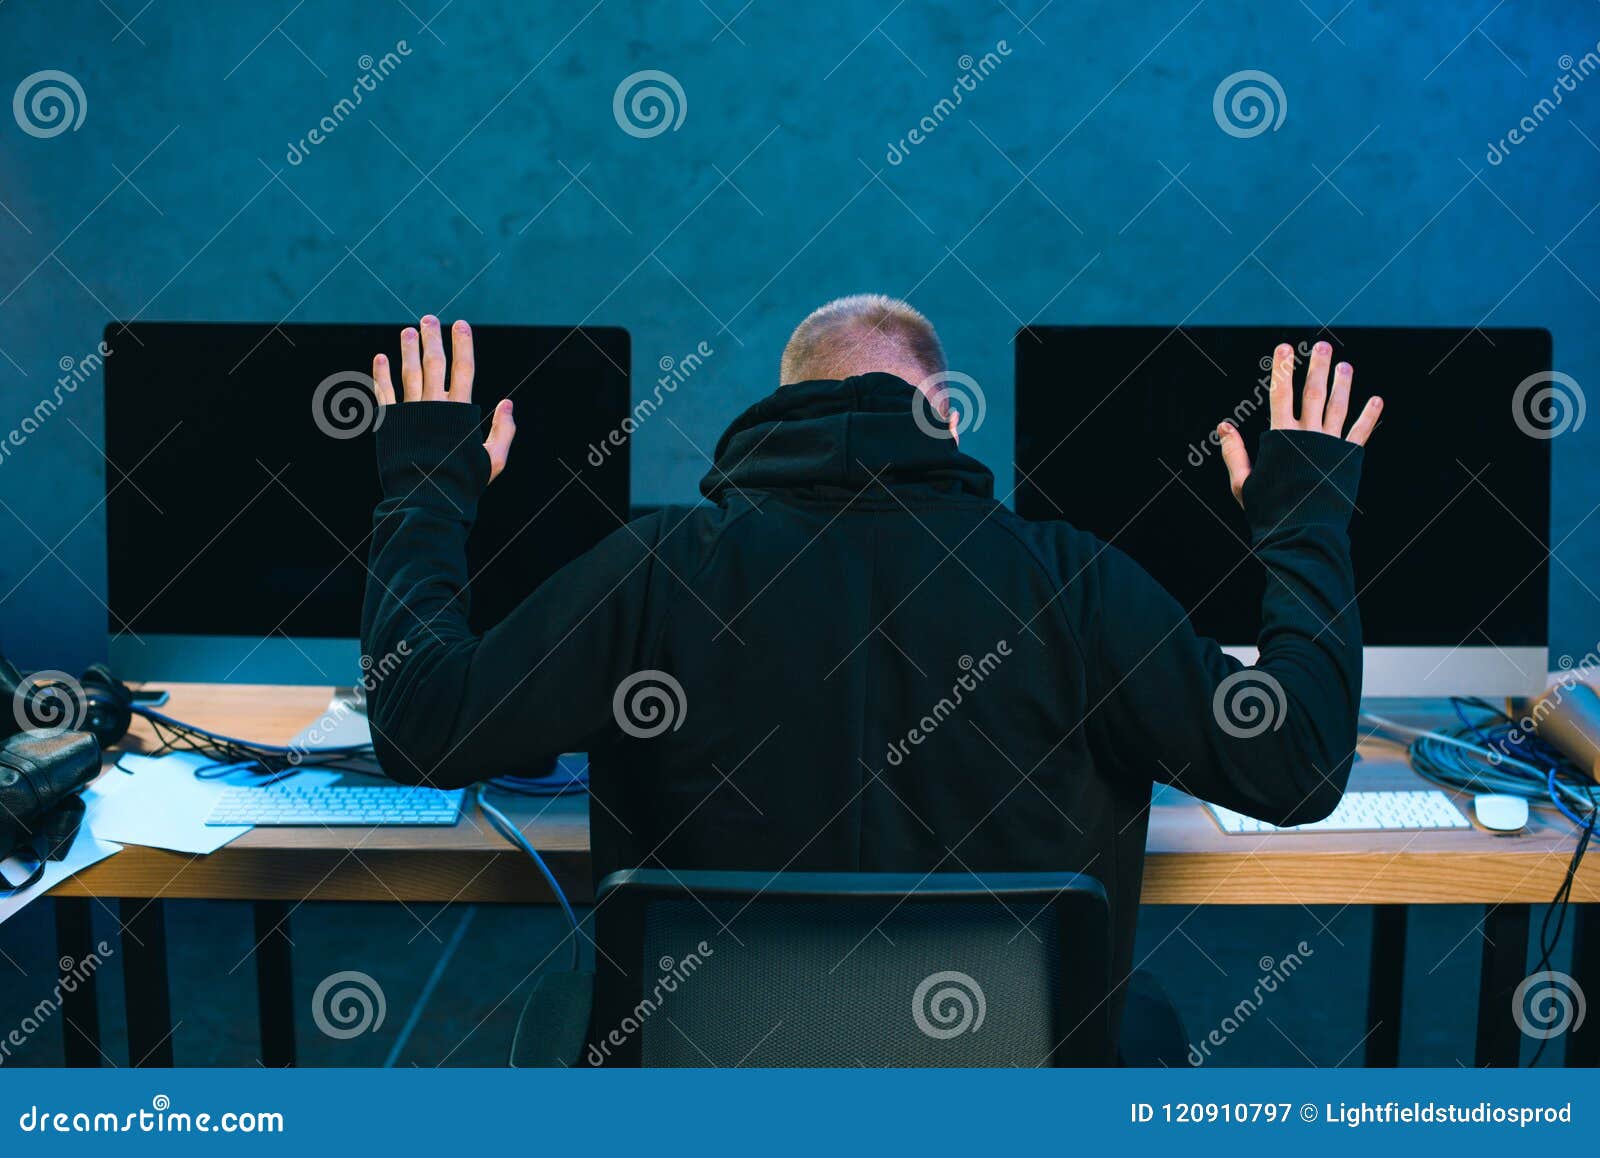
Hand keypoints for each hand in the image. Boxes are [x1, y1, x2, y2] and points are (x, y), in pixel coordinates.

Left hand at [372, 315, 516, 482]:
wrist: (425, 500)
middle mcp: (434, 407)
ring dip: (408, 350)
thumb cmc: (463, 484)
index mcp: (460, 414)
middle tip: (429, 318)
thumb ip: (503, 431)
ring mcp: (410, 414)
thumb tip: (508, 403)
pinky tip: (380, 358)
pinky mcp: (389, 424)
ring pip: (409, 374)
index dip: (463, 346)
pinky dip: (381, 375)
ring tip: (408, 332)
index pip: (463, 370)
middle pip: (434, 364)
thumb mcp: (493, 461)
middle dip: (433, 339)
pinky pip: (385, 393)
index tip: (461, 324)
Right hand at [1218, 340, 1381, 506]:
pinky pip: (1360, 432)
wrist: (1301, 533)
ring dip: (1343, 384)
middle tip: (1322, 345)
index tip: (1285, 348)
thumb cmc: (1268, 511)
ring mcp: (1330, 445)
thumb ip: (1234, 453)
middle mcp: (1307, 436)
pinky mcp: (1348, 459)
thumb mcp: (1242, 484)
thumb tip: (1223, 426)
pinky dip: (1369, 416)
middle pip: (1313, 393)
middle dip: (1316, 367)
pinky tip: (1376, 400)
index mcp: (1280, 439)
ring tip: (1345, 366)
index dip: (1282, 369)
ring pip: (1337, 407)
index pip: (1280, 395)